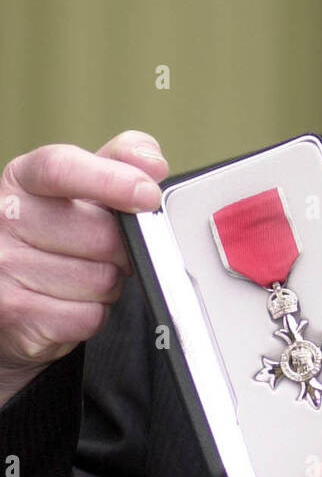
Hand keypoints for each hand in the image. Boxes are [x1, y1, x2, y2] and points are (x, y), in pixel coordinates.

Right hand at [0, 131, 168, 399]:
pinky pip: (88, 316)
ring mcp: (3, 269)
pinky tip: (70, 303)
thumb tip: (152, 163)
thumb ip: (120, 160)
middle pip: (102, 236)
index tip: (148, 195)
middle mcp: (4, 219)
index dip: (111, 180)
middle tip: (108, 250)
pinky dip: (93, 314)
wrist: (5, 290)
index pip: (62, 169)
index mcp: (23, 179)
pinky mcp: (14, 316)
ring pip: (101, 280)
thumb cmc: (52, 230)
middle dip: (123, 248)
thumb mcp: (80, 184)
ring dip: (108, 283)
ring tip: (83, 275)